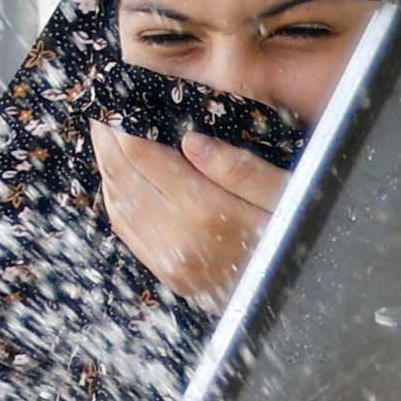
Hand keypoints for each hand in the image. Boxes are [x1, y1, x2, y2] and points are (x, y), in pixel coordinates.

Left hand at [93, 121, 285, 305]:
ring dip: (107, 169)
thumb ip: (238, 168)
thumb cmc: (299, 237)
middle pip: (122, 177)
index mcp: (205, 210)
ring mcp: (171, 262)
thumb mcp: (285, 194)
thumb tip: (190, 140)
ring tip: (104, 141)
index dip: (121, 125)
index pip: (142, 155)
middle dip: (106, 142)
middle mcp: (179, 238)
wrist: (301, 297)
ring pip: (119, 204)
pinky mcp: (172, 277)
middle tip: (99, 115)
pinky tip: (119, 182)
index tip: (112, 103)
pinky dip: (116, 201)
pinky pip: (129, 233)